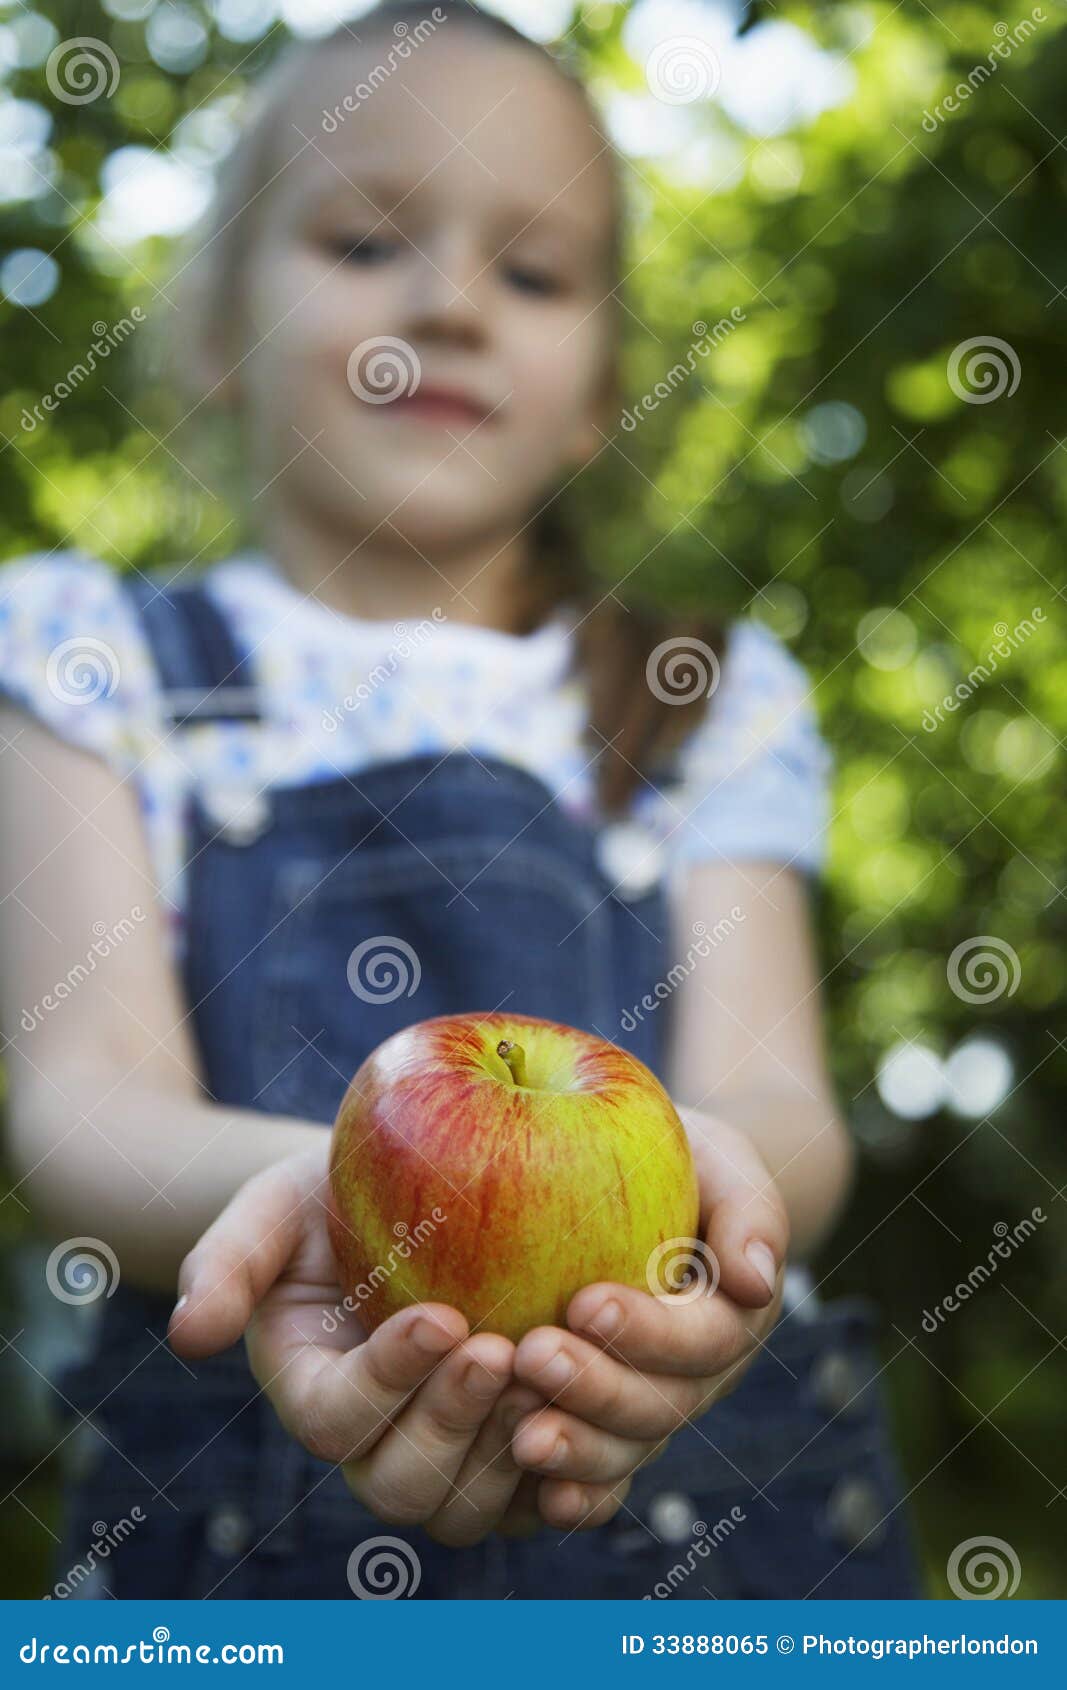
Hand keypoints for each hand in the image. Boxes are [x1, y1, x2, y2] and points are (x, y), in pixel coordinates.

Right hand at [166, 1143, 543, 1546]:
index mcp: (315, 1395)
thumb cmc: (333, 1198)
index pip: (337, 1420)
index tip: (442, 1316)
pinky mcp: (514, 1456)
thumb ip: (229, 1263)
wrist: (413, 1200)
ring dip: (509, 1448)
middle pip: (404, 1486)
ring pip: (472, 1508)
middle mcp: (379, 1446)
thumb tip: (190, 1334)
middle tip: (502, 1349)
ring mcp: (450, 1459)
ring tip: (550, 1367)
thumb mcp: (273, 1209)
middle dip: (452, 1423)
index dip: (388, 1380)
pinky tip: (601, 1406)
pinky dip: (570, 1474)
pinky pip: (542, 1499)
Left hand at [508, 1115, 788, 1523]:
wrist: (652, 1184)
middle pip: (661, 1406)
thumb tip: (753, 1280)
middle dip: (597, 1390)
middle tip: (532, 1355)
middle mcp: (697, 1376)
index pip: (703, 1337)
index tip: (585, 1303)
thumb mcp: (722, 1162)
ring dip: (578, 1448)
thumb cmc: (684, 1161)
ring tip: (520, 1433)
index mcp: (733, 1314)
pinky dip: (574, 1494)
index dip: (648, 1332)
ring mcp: (651, 1408)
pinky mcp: (605, 1427)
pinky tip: (534, 1496)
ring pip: (626, 1450)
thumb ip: (748, 1213)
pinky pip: (597, 1477)